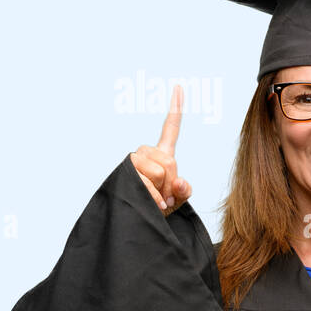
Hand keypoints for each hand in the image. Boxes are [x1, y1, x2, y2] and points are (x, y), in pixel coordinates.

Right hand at [130, 86, 191, 216]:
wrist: (142, 223)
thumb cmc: (161, 208)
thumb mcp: (179, 199)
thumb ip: (185, 190)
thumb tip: (178, 181)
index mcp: (161, 154)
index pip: (170, 129)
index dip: (175, 109)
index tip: (178, 88)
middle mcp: (144, 153)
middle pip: (170, 161)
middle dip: (172, 183)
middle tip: (166, 196)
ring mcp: (133, 163)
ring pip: (159, 171)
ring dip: (162, 191)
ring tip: (158, 200)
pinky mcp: (125, 174)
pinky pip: (146, 182)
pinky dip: (154, 197)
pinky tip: (156, 205)